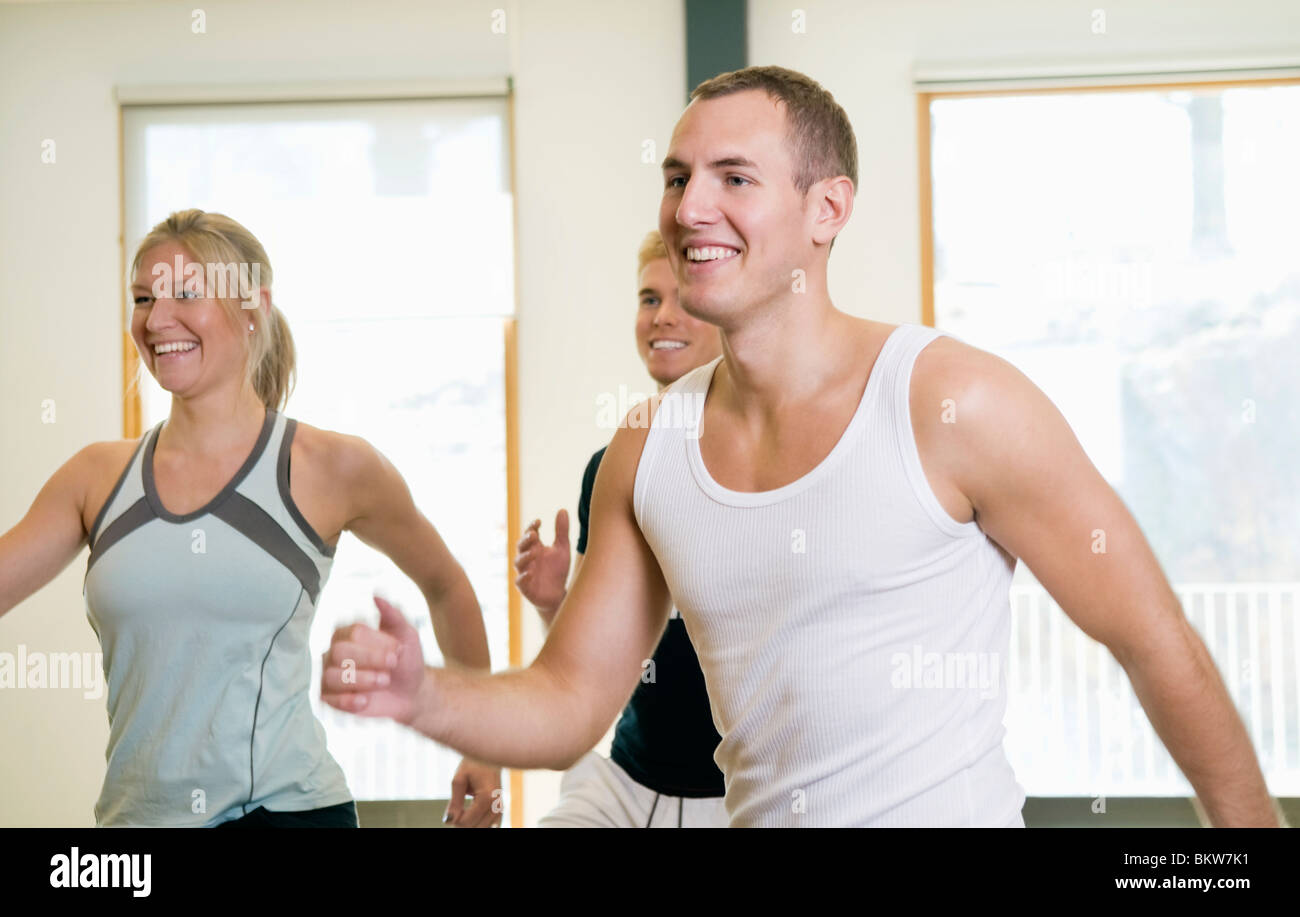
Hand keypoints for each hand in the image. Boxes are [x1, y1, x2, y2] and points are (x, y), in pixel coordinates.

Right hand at [321, 594, 426, 723]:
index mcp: (349, 633)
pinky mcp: (332, 698)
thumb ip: (393, 615)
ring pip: (332, 676)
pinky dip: (347, 700)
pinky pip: (328, 699)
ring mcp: (331, 675)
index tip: (397, 651)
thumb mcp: (407, 635)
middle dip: (369, 661)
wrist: (412, 692)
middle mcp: (335, 652)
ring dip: (361, 680)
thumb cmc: (406, 660)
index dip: (376, 643)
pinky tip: (365, 700)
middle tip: (392, 666)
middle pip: (339, 653)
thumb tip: (377, 596)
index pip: (353, 633)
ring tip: (383, 682)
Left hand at [444, 757, 503, 827]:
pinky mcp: (501, 809)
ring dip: (471, 823)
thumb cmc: (473, 764)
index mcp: (486, 798)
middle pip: (474, 828)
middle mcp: (496, 806)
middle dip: (462, 822)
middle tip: (456, 808)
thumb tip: (448, 821)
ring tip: (464, 808)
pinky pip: (489, 825)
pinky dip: (479, 822)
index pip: (466, 822)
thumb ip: (454, 803)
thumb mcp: (459, 780)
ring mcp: (500, 808)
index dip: (454, 820)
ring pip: (482, 828)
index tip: (449, 810)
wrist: (490, 754)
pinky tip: (473, 812)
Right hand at [513, 509, 570, 614]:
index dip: (532, 527)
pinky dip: (523, 577)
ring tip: (535, 552)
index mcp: (535, 547)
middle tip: (534, 534)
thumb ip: (561, 531)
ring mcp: (524, 572)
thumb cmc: (557, 570)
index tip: (539, 521)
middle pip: (521, 546)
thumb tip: (562, 509)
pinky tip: (530, 573)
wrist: (557, 595)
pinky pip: (520, 581)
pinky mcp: (525, 587)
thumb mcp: (562, 549)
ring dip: (525, 557)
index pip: (530, 534)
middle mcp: (527, 558)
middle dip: (526, 540)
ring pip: (519, 562)